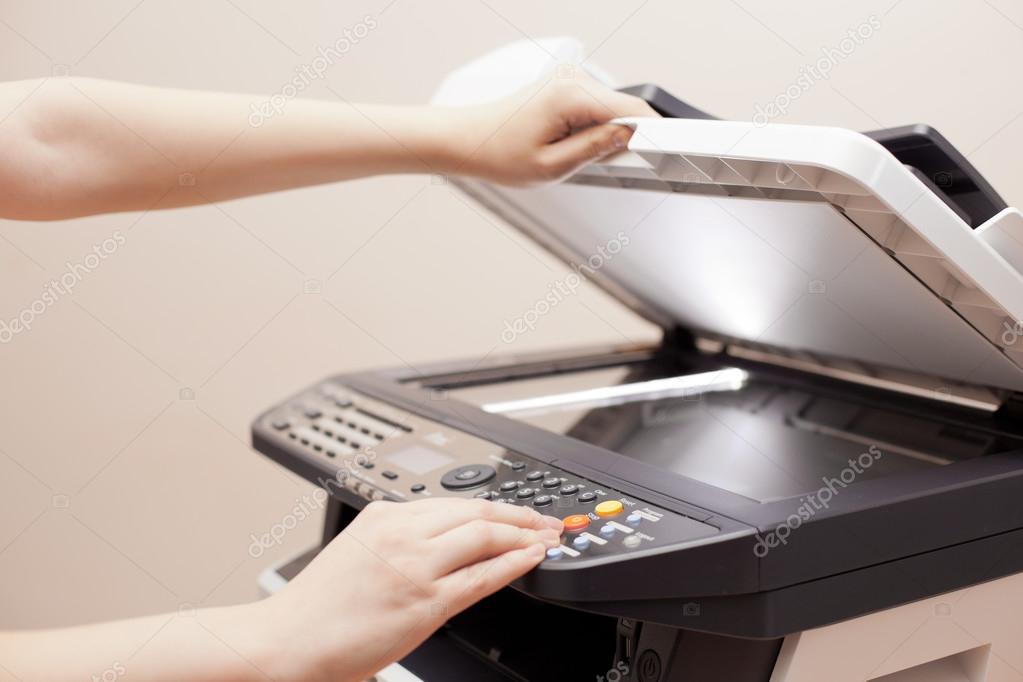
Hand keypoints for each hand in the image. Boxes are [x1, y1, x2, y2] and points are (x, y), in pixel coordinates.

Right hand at [254, 498, 563, 681]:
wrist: (287, 641)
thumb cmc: (316, 608)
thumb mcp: (357, 551)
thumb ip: (396, 539)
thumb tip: (439, 540)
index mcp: (383, 515)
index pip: (453, 502)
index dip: (494, 506)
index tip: (516, 511)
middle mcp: (402, 532)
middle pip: (476, 511)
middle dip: (519, 514)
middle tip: (545, 520)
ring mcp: (415, 565)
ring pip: (485, 535)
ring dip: (525, 534)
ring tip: (547, 538)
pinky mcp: (424, 600)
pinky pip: (482, 576)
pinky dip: (514, 563)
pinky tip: (532, 558)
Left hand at [449, 72, 658, 184]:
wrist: (470, 140)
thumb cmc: (500, 154)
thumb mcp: (551, 166)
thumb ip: (595, 149)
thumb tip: (630, 135)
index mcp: (571, 96)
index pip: (633, 110)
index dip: (656, 133)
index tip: (674, 153)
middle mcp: (574, 80)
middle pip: (627, 109)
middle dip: (628, 139)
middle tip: (607, 167)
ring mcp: (572, 80)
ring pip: (614, 110)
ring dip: (608, 136)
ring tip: (573, 156)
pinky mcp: (569, 87)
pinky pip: (599, 109)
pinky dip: (596, 130)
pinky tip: (572, 146)